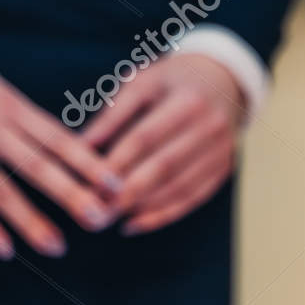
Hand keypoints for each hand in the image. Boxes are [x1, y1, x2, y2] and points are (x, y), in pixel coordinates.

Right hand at [0, 28, 120, 259]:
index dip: (89, 164)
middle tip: (101, 220)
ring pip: (2, 191)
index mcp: (8, 104)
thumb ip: (21, 115)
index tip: (117, 185)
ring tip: (57, 247)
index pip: (58, 139)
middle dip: (71, 195)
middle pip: (38, 167)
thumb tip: (59, 145)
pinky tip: (4, 250)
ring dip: (31, 222)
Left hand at [83, 53, 243, 235]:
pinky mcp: (224, 169)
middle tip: (96, 209)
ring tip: (110, 217)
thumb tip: (80, 147)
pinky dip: (162, 215)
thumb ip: (112, 115)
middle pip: (163, 167)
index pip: (144, 137)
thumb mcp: (142, 84)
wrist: (225, 82)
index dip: (116, 163)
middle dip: (127, 192)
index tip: (88, 182)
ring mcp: (221, 151)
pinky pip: (192, 199)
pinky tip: (134, 223)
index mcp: (186, 100)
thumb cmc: (172, 81)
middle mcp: (210, 127)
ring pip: (178, 188)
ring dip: (142, 207)